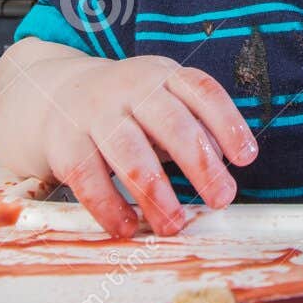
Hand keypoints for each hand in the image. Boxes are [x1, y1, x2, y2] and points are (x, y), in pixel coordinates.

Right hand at [39, 56, 257, 236]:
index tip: (246, 158)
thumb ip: (194, 127)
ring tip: (175, 225)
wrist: (56, 95)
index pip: (202, 91)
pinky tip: (127, 227)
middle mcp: (130, 88)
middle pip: (171, 124)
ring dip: (156, 194)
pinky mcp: (67, 143)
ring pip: (130, 154)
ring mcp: (95, 114)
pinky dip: (109, 207)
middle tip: (221, 199)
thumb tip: (220, 163)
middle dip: (200, 165)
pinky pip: (89, 178)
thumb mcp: (163, 102)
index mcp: (163, 75)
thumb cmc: (128, 108)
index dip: (227, 123)